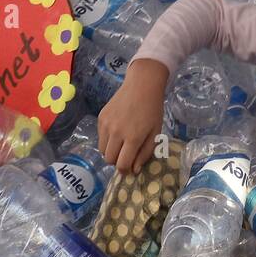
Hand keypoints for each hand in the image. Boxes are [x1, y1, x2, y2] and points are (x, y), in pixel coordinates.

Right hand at [97, 59, 169, 174]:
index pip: (122, 164)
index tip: (130, 168)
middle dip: (118, 162)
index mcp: (132, 138)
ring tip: (122, 144)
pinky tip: (118, 132)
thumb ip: (144, 153)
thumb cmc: (153, 111)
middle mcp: (116, 133)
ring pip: (102, 150)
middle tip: (126, 156)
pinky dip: (107, 141)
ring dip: (111, 152)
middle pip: (109, 160)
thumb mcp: (155, 133)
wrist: (141, 86)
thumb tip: (134, 170)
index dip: (126, 170)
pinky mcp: (100, 118)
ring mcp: (106, 125)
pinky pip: (100, 138)